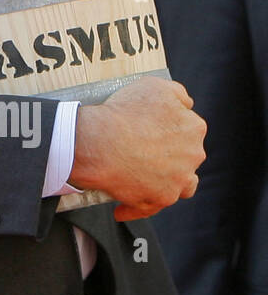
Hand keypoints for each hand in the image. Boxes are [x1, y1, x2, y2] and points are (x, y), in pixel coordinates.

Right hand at [69, 76, 206, 221]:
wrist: (100, 142)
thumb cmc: (124, 112)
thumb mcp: (154, 86)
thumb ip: (178, 94)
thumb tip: (187, 104)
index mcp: (194, 128)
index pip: (188, 128)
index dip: (168, 127)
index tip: (150, 127)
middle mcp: (192, 157)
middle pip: (186, 157)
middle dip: (170, 155)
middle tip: (141, 149)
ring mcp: (178, 181)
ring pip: (179, 185)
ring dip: (166, 183)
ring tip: (143, 179)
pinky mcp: (159, 199)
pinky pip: (148, 208)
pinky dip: (135, 208)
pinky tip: (121, 208)